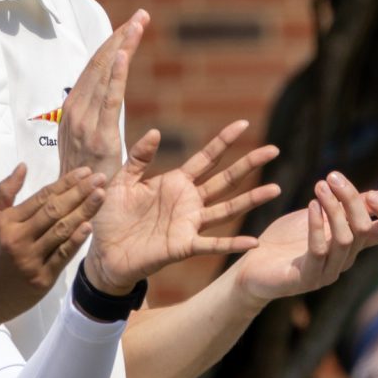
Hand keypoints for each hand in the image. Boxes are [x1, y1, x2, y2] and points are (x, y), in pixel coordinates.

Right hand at [0, 165, 102, 340]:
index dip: (65, 183)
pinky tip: (89, 225)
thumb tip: (23, 166)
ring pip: (61, 230)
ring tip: (100, 195)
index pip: (42, 197)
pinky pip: (62, 256)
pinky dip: (76, 240)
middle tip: (100, 177)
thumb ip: (5, 193)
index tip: (84, 172)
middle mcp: (18, 239)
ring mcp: (30, 259)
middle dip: (79, 192)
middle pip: (54, 210)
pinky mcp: (41, 278)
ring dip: (84, 211)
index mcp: (7, 222)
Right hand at [58, 11, 147, 180]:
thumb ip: (98, 121)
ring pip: (103, 75)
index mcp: (73, 113)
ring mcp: (85, 124)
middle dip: (119, 37)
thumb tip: (106, 100)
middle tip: (141, 16)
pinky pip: (110, 99)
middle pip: (98, 66)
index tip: (129, 27)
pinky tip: (124, 51)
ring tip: (139, 23)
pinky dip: (115, 73)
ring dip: (122, 46)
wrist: (76, 212)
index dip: (110, 47)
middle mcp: (75, 113)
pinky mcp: (100, 137)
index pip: (93, 71)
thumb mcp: (89, 146)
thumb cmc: (86, 181)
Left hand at [83, 128, 260, 291]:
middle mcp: (189, 202)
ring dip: (251, 200)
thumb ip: (139, 158)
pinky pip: (212, 244)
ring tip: (276, 189)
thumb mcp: (121, 180)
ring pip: (227, 208)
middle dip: (249, 164)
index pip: (206, 158)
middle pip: (226, 179)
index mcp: (175, 182)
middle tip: (274, 149)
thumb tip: (155, 131)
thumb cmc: (110, 217)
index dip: (224, 141)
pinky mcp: (183, 246)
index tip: (243, 123)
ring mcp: (189, 224)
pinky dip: (233, 244)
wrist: (102, 253)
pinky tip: (254, 242)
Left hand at [228, 172, 377, 303]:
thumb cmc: (287, 240)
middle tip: (332, 177)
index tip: (374, 192)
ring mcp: (327, 272)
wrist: (252, 266)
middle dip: (351, 199)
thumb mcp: (321, 215)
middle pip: (363, 229)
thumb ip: (350, 206)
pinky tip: (311, 205)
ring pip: (345, 239)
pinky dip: (317, 225)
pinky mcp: (306, 279)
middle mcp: (345, 259)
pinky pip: (319, 250)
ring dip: (334, 208)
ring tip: (319, 186)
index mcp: (352, 243)